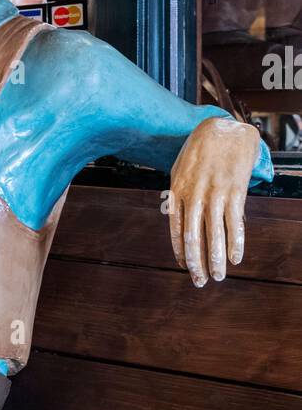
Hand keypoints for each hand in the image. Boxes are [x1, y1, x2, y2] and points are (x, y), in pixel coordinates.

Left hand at [168, 117, 259, 286]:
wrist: (223, 127)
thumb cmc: (199, 150)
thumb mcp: (179, 170)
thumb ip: (177, 195)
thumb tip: (174, 218)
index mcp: (177, 191)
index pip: (175, 230)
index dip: (181, 252)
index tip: (185, 268)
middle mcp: (194, 195)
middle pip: (193, 236)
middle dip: (197, 262)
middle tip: (200, 282)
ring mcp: (215, 193)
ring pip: (214, 233)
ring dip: (216, 258)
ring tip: (218, 276)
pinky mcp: (235, 190)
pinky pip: (235, 221)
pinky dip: (235, 242)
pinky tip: (235, 258)